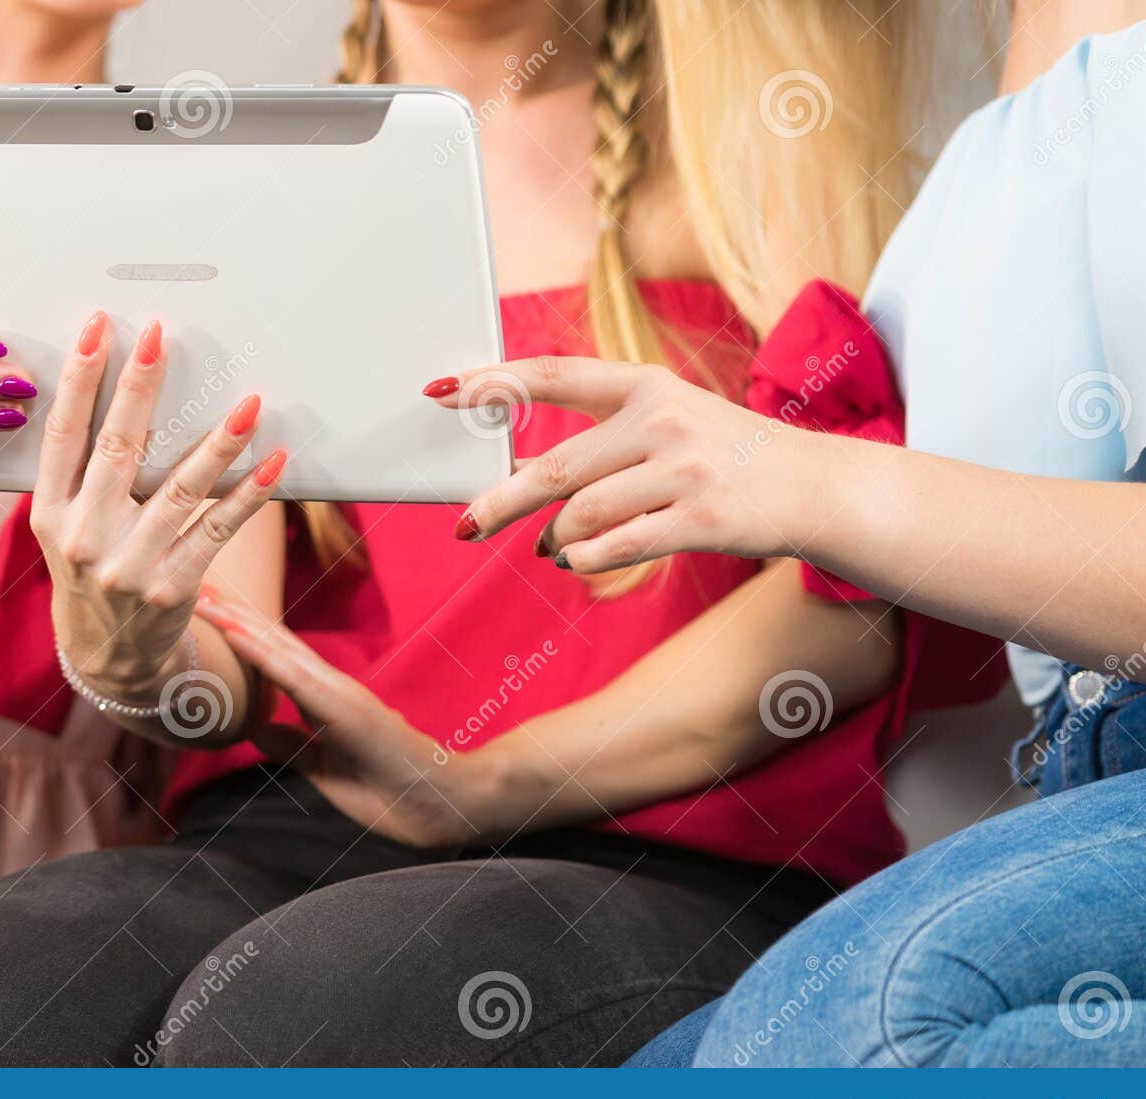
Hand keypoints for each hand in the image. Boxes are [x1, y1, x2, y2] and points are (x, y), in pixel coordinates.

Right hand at [32, 311, 287, 701]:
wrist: (110, 657)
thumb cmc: (93, 571)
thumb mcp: (65, 528)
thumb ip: (81, 475)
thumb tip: (115, 390)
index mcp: (51, 514)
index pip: (63, 434)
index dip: (80, 380)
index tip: (98, 327)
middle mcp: (84, 537)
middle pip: (117, 449)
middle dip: (141, 388)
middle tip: (162, 337)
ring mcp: (129, 565)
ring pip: (179, 489)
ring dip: (219, 442)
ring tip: (249, 402)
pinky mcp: (173, 587)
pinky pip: (218, 529)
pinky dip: (250, 495)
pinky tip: (275, 462)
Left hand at [195, 591, 497, 848]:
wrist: (436, 805)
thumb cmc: (386, 786)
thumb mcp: (323, 764)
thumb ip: (293, 744)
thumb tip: (257, 729)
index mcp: (324, 698)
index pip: (274, 656)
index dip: (239, 630)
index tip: (206, 608)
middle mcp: (328, 686)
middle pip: (272, 641)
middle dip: (232, 613)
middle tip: (194, 582)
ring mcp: (337, 694)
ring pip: (279, 649)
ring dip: (238, 622)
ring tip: (205, 597)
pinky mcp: (344, 709)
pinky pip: (295, 677)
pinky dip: (262, 653)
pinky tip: (235, 633)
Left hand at [429, 357, 831, 571]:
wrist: (816, 488)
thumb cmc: (726, 458)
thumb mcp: (667, 425)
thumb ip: (599, 441)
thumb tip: (520, 473)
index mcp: (646, 385)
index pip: (553, 375)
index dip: (494, 383)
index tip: (445, 394)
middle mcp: (663, 420)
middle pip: (555, 467)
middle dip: (500, 501)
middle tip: (465, 525)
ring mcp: (685, 470)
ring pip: (584, 514)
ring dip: (552, 538)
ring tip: (546, 547)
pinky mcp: (703, 520)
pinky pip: (618, 547)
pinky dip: (585, 559)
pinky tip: (574, 561)